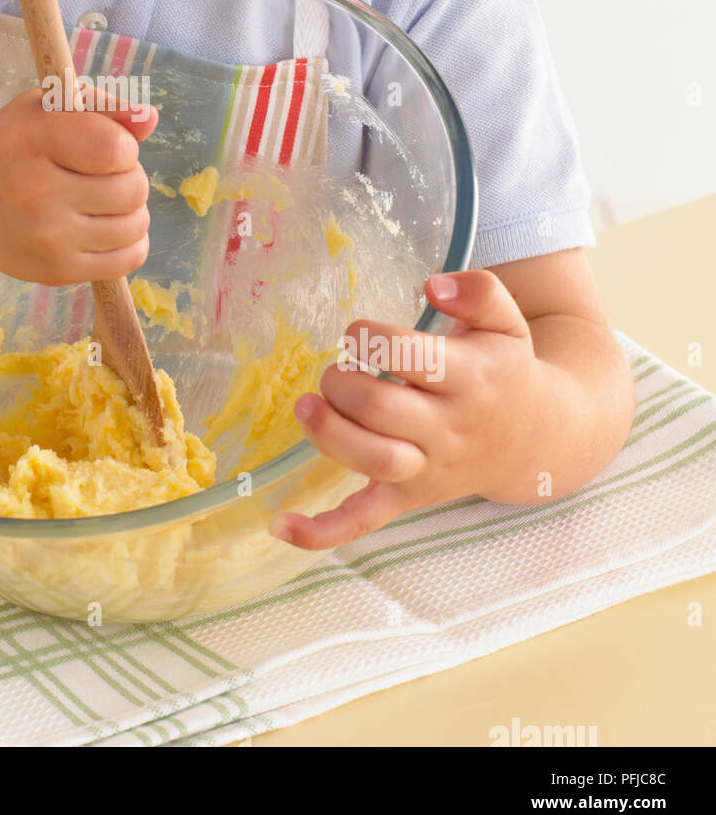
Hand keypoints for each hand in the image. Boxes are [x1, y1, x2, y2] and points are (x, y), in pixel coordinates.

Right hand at [0, 86, 158, 284]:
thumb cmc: (16, 141)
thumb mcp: (49, 106)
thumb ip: (104, 106)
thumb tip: (150, 118)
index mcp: (34, 140)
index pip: (117, 149)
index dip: (124, 145)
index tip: (103, 147)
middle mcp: (37, 193)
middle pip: (133, 188)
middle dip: (129, 176)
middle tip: (100, 175)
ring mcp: (47, 239)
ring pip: (136, 224)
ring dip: (131, 209)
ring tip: (103, 200)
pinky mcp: (56, 271)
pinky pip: (127, 258)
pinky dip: (131, 241)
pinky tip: (107, 226)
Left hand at [270, 269, 543, 550]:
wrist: (534, 439)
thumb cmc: (503, 369)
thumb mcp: (506, 322)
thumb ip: (479, 291)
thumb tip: (433, 284)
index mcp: (470, 377)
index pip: (410, 357)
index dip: (370, 339)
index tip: (358, 333)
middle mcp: (449, 427)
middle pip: (382, 410)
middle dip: (342, 385)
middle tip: (335, 371)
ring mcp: (428, 469)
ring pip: (375, 461)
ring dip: (329, 434)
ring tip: (306, 407)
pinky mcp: (409, 498)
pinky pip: (365, 520)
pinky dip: (322, 530)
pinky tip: (279, 524)